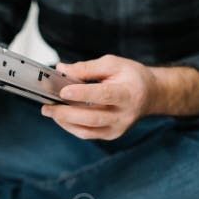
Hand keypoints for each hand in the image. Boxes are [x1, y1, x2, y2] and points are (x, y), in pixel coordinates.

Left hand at [41, 55, 155, 139]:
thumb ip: (87, 68)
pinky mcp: (111, 135)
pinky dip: (71, 126)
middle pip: (92, 118)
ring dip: (64, 122)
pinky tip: (60, 117)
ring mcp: (118, 128)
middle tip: (47, 107)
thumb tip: (61, 69)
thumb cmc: (131, 77)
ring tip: (49, 111)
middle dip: (66, 113)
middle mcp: (124, 114)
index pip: (104, 95)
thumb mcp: (113, 64)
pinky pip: (87, 134)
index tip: (63, 91)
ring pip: (87, 130)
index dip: (83, 94)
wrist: (150, 95)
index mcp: (128, 93)